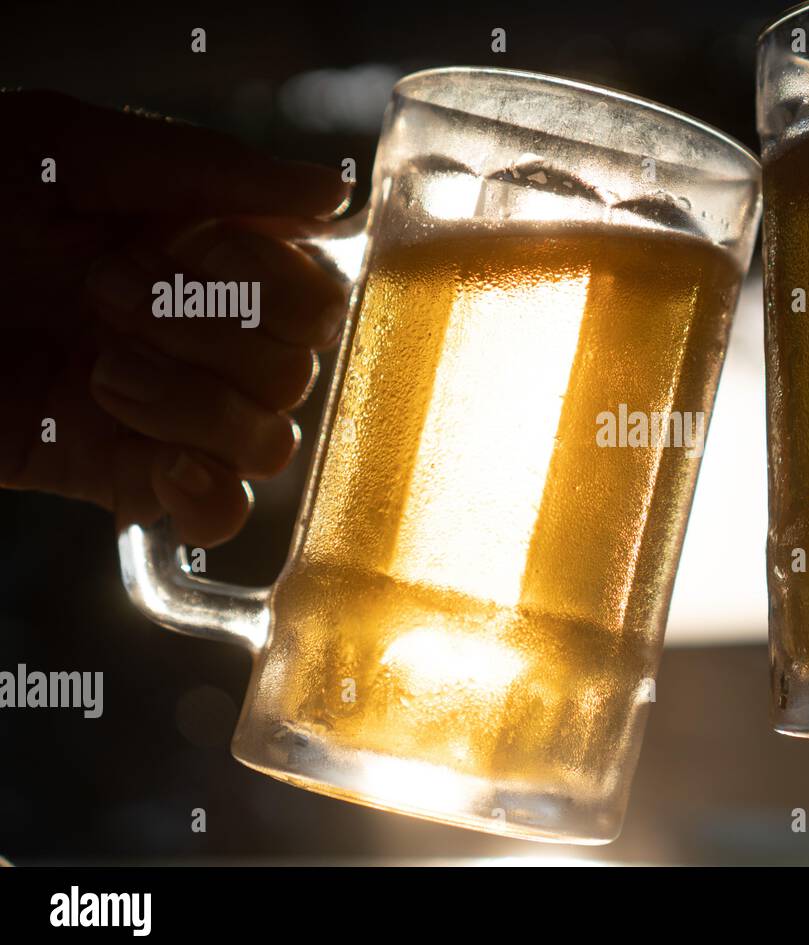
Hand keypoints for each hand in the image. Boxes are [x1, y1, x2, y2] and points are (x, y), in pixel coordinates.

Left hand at [0, 90, 349, 545]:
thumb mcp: (66, 150)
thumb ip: (205, 167)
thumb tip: (327, 195)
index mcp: (199, 254)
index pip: (314, 293)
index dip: (262, 283)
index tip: (170, 250)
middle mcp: (197, 337)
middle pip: (298, 370)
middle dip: (209, 335)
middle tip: (105, 295)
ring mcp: (165, 412)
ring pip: (269, 441)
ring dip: (193, 406)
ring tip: (99, 372)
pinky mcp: (119, 476)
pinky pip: (223, 514)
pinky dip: (208, 497)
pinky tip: (157, 462)